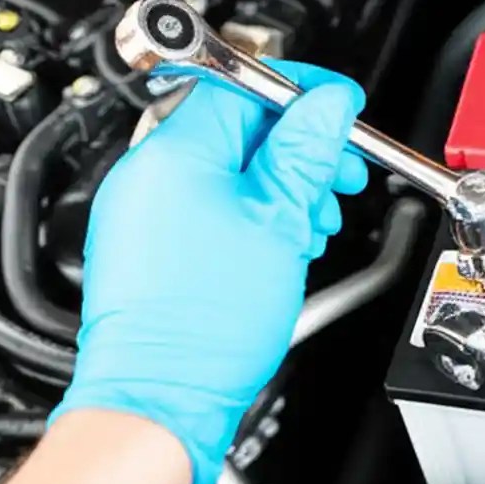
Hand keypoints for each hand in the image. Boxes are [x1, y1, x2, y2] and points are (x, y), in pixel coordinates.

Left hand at [51, 61, 367, 483]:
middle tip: (340, 174)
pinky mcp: (149, 243)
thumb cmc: (209, 325)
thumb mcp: (280, 223)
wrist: (163, 397)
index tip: (341, 108)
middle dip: (300, 146)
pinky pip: (208, 204)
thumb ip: (305, 152)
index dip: (303, 92)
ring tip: (314, 222)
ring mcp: (143, 209)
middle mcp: (147, 173)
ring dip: (282, 184)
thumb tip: (328, 105)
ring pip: (229, 168)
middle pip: (239, 127)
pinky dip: (253, 213)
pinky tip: (282, 243)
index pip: (245, 87)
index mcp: (175, 154)